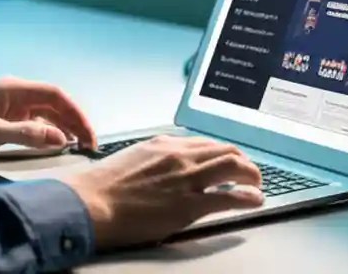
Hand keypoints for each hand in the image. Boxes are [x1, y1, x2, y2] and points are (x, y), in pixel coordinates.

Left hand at [0, 76, 97, 155]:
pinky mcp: (11, 117)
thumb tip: (60, 138)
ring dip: (66, 127)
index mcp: (13, 89)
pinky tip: (60, 144)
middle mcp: (17, 93)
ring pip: (49, 113)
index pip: (54, 95)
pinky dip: (52, 132)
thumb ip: (27, 134)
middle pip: (55, 104)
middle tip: (90, 144)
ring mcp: (15, 105)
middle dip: (74, 122)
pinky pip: (39, 122)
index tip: (87, 132)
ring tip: (81, 146)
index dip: (74, 113)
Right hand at [60, 135, 264, 248]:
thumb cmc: (102, 186)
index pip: (204, 142)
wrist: (90, 202)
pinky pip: (230, 195)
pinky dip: (249, 196)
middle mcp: (178, 156)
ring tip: (257, 184)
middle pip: (225, 150)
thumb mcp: (130, 160)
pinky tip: (255, 200)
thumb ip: (153, 159)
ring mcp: (186, 178)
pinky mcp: (189, 204)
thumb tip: (163, 167)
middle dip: (243, 161)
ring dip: (252, 175)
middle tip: (249, 173)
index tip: (228, 160)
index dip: (222, 152)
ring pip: (234, 166)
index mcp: (163, 145)